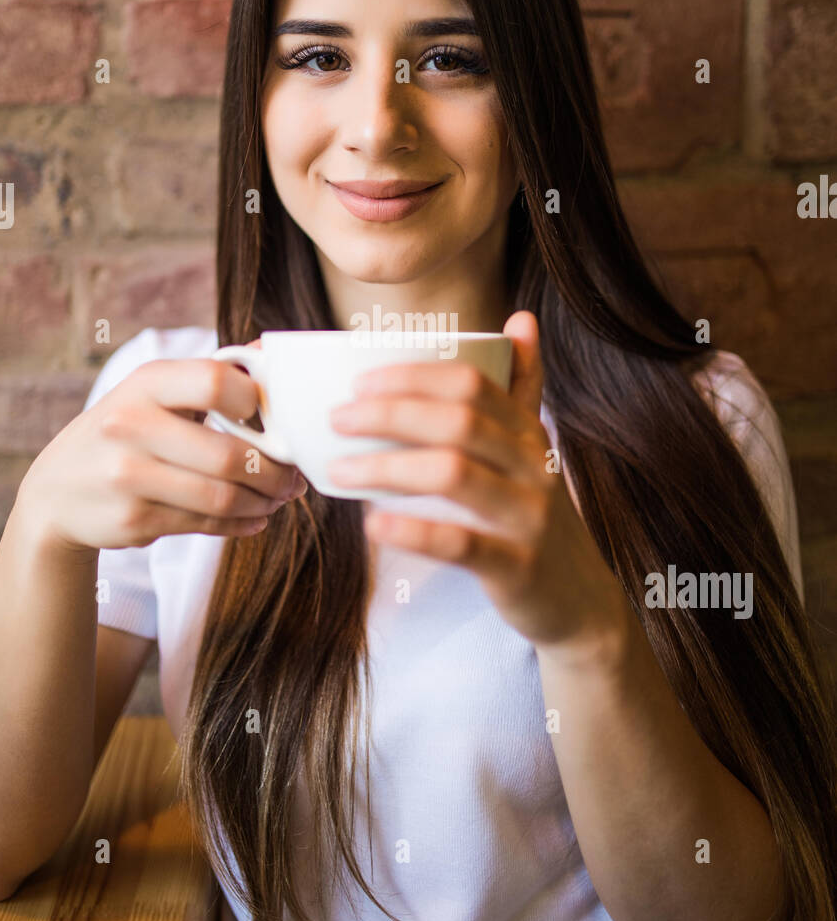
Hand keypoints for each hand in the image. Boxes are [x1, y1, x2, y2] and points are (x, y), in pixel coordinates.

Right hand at [20, 337, 307, 554]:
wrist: (57, 491)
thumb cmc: (126, 432)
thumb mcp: (153, 392)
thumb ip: (209, 375)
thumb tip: (267, 349)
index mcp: (146, 383)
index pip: (217, 382)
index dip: (257, 402)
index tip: (272, 420)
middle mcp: (131, 425)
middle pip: (230, 455)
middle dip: (276, 472)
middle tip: (293, 478)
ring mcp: (128, 476)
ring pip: (222, 497)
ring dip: (264, 502)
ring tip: (278, 498)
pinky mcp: (132, 520)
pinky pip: (205, 525)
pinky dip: (242, 524)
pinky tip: (255, 517)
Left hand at [327, 311, 629, 653]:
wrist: (580, 601)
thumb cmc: (536, 518)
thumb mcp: (534, 452)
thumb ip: (523, 388)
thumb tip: (520, 318)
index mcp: (529, 434)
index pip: (473, 384)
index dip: (413, 376)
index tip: (361, 381)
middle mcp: (535, 468)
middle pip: (460, 421)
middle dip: (391, 413)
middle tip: (339, 419)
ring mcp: (529, 518)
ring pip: (454, 474)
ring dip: (387, 467)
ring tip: (340, 469)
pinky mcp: (518, 568)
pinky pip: (462, 545)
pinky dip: (413, 531)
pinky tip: (372, 524)